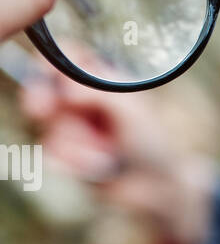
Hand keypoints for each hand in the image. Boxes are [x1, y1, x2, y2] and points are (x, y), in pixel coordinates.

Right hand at [19, 66, 215, 243]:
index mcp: (98, 78)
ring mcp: (69, 126)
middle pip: (42, 88)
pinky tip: (98, 167)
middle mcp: (78, 99)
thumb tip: (66, 89)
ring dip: (76, 144)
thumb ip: (100, 94)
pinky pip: (52, 154)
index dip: (51, 62)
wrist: (155, 187)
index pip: (66, 56)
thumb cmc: (151, 142)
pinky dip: (74, 162)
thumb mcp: (131, 111)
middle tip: (40, 109)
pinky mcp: (64, 154)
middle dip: (40, 99)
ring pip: (49, 126)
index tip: (47, 73)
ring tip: (106, 154)